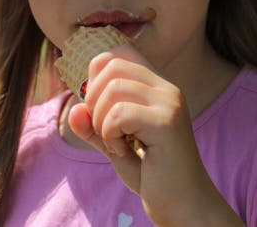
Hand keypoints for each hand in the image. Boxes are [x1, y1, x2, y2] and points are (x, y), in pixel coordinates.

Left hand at [67, 46, 241, 225]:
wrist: (182, 204)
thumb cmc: (151, 174)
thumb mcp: (112, 144)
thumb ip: (92, 125)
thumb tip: (74, 109)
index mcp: (156, 86)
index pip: (118, 53)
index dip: (95, 76)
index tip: (97, 109)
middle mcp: (167, 87)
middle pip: (112, 66)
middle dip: (93, 98)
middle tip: (104, 130)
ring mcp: (170, 102)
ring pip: (113, 88)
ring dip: (101, 119)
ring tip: (115, 143)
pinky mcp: (167, 122)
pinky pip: (119, 113)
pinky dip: (110, 134)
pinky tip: (123, 150)